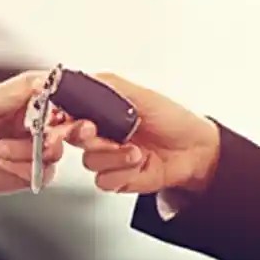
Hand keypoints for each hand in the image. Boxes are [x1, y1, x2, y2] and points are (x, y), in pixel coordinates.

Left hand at [0, 71, 68, 240]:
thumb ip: (16, 90)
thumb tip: (46, 80)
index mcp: (32, 98)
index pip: (63, 93)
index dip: (70, 100)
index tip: (63, 108)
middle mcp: (42, 122)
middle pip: (71, 123)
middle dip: (61, 131)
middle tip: (46, 136)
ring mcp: (42, 147)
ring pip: (55, 149)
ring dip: (26, 151)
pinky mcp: (38, 171)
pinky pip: (46, 171)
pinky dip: (23, 168)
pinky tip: (2, 162)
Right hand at [0, 73, 220, 195]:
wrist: (195, 150)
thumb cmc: (172, 119)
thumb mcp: (138, 93)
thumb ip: (105, 85)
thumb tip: (75, 79)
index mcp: (101, 111)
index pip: (68, 113)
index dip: (64, 118)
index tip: (71, 118)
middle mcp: (101, 134)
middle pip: (72, 139)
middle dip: (88, 137)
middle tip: (97, 131)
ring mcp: (108, 157)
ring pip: (89, 161)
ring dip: (114, 156)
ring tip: (136, 150)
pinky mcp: (117, 179)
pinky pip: (104, 180)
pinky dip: (122, 172)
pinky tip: (139, 163)